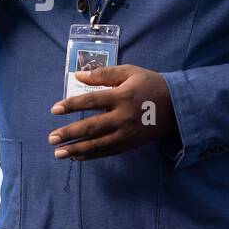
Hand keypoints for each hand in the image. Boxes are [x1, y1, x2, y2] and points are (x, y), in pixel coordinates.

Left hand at [47, 65, 177, 160]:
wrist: (177, 106)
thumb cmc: (150, 85)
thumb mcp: (129, 72)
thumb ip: (103, 74)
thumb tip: (78, 75)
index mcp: (122, 96)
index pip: (91, 101)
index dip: (71, 105)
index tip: (54, 110)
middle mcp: (123, 117)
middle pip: (91, 127)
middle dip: (69, 134)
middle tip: (51, 138)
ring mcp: (127, 134)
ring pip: (98, 144)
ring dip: (76, 150)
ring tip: (58, 154)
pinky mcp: (130, 144)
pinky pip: (107, 152)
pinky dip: (91, 155)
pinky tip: (76, 156)